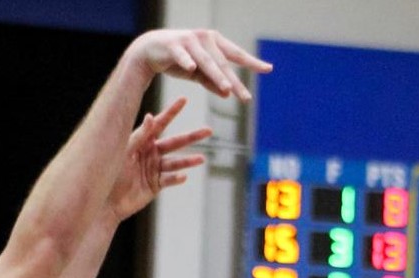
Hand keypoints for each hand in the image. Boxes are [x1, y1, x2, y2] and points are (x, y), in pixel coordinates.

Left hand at [108, 97, 210, 218]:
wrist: (105, 200)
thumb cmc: (109, 172)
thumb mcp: (125, 150)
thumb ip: (139, 135)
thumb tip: (151, 116)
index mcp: (142, 141)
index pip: (160, 123)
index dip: (172, 112)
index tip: (184, 99)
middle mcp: (151, 153)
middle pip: (175, 142)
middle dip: (191, 137)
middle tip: (209, 130)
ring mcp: (154, 169)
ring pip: (175, 162)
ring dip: (188, 161)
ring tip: (201, 159)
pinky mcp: (155, 185)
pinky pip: (169, 180)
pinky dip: (176, 178)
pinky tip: (183, 176)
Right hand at [131, 29, 270, 100]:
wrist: (150, 50)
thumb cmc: (178, 60)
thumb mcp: (197, 74)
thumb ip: (212, 82)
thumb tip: (228, 94)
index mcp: (215, 43)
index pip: (236, 54)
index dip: (251, 62)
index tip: (268, 69)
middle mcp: (205, 39)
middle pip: (223, 62)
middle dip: (233, 81)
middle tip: (244, 97)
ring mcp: (189, 41)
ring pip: (206, 60)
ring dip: (216, 74)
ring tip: (226, 88)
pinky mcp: (173, 45)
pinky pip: (181, 54)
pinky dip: (186, 59)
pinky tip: (191, 66)